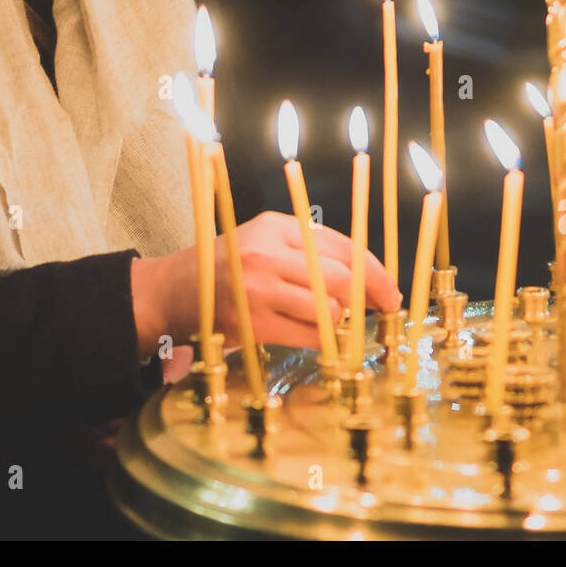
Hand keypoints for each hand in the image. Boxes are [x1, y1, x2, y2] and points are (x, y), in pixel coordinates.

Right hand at [132, 211, 401, 354]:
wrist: (175, 290)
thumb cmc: (230, 265)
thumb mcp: (267, 239)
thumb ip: (310, 250)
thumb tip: (365, 277)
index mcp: (277, 227)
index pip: (342, 246)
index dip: (374, 271)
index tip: (390, 290)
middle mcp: (267, 254)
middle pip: (340, 277)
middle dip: (371, 297)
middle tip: (384, 310)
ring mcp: (257, 290)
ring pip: (327, 309)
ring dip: (341, 320)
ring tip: (336, 321)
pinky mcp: (251, 324)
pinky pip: (307, 335)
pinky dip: (324, 340)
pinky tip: (322, 337)